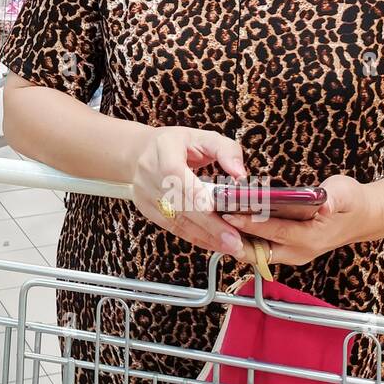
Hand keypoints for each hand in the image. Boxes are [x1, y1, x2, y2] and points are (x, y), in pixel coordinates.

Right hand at [126, 126, 248, 257]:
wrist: (142, 151)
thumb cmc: (179, 144)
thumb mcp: (204, 137)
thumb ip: (226, 151)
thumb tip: (240, 175)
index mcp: (164, 148)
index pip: (174, 172)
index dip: (192, 191)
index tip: (211, 208)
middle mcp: (149, 170)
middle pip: (179, 202)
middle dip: (208, 223)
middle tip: (234, 240)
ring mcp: (144, 191)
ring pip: (175, 219)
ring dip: (204, 235)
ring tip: (230, 246)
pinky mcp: (146, 207)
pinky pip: (171, 226)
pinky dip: (195, 237)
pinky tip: (214, 243)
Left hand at [221, 174, 372, 266]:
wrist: (360, 217)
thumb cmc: (350, 203)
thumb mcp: (346, 193)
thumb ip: (335, 198)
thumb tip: (327, 203)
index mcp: (311, 238)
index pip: (275, 232)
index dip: (251, 223)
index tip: (230, 214)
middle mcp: (298, 251)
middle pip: (258, 249)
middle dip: (234, 236)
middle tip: (211, 219)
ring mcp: (290, 253)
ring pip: (254, 252)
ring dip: (234, 238)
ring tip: (212, 221)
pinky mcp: (284, 250)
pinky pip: (258, 248)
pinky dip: (242, 238)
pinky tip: (225, 224)